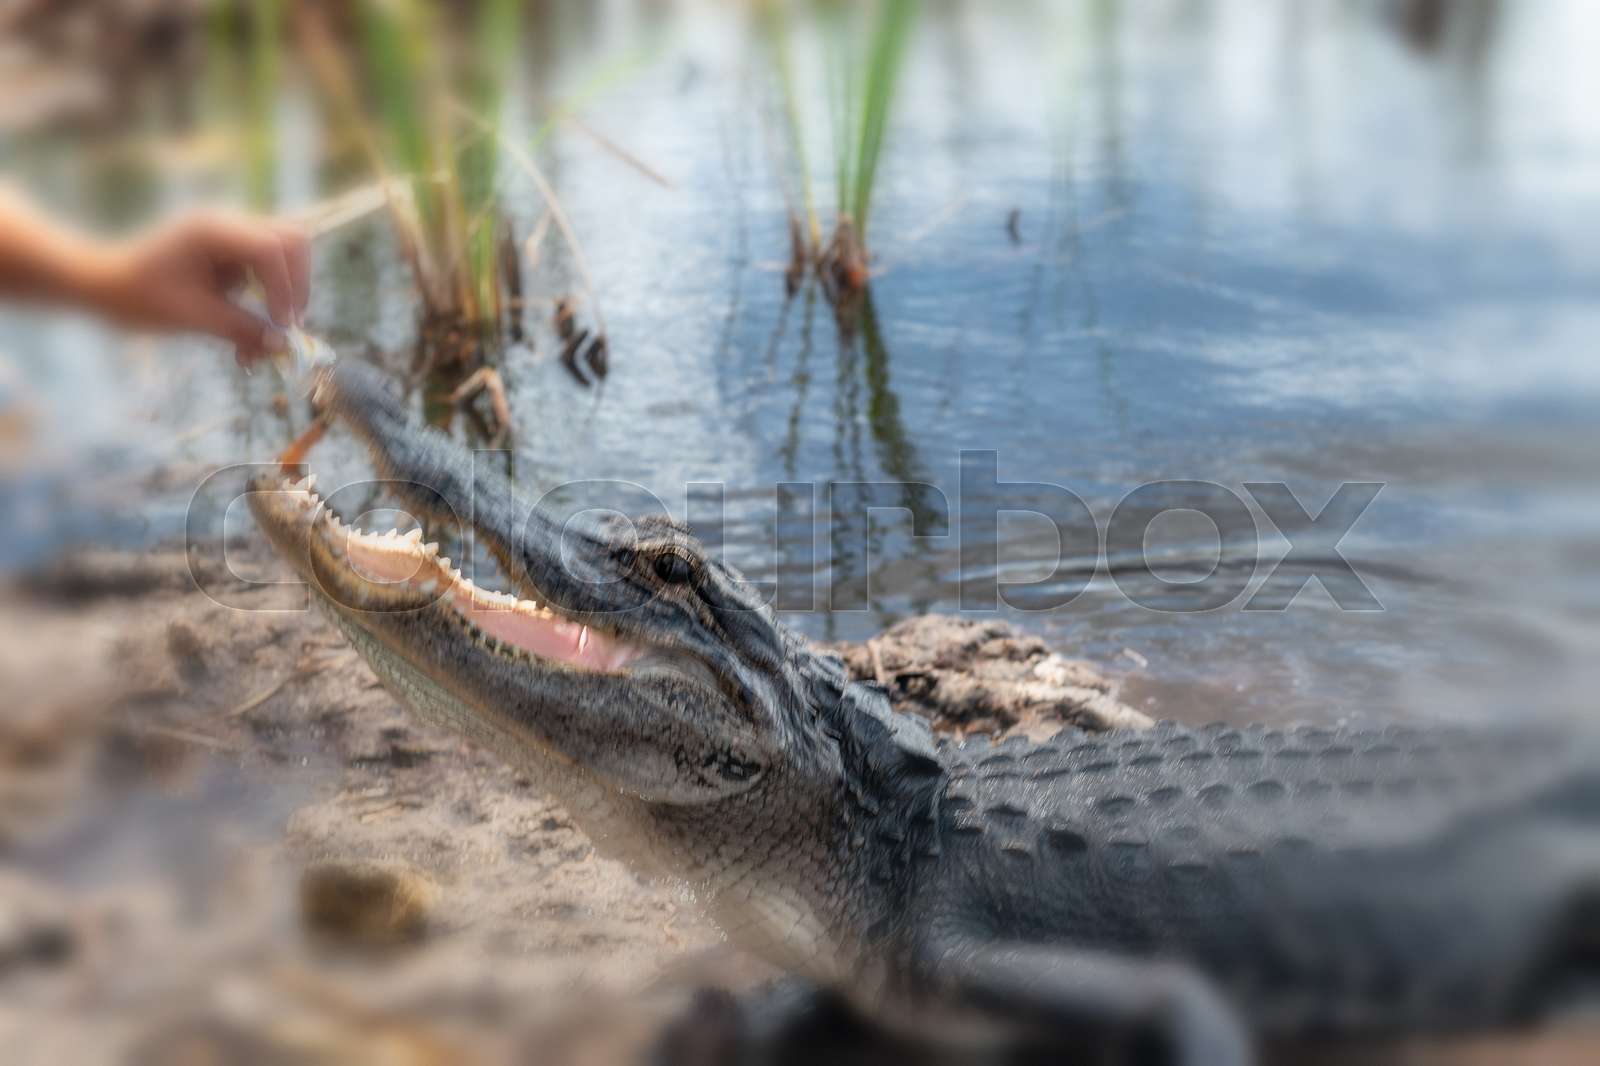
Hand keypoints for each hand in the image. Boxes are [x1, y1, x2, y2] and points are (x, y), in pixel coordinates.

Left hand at [89, 211, 310, 366]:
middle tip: (287, 321)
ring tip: (267, 324)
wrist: (102, 285)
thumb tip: (282, 346)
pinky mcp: (228, 250)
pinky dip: (265, 295)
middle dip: (296, 283)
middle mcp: (225, 223)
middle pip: (290, 240)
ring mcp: (228, 234)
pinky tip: (244, 320)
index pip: (271, 249)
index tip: (282, 326)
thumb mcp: (191, 316)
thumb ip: (241, 328)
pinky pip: (263, 268)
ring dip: (283, 289)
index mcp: (212, 230)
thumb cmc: (138, 297)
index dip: (285, 288)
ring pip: (283, 252)